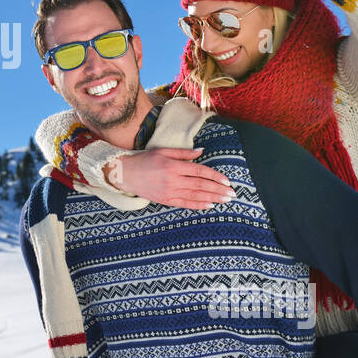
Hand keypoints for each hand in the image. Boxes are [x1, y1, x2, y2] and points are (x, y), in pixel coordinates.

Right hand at [105, 149, 233, 208]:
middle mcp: (173, 180)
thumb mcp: (163, 151)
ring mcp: (169, 192)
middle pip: (201, 185)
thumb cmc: (144, 160)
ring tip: (225, 200)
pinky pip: (184, 204)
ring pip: (195, 196)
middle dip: (218, 189)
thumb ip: (184, 153)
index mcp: (173, 166)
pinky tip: (209, 206)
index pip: (200, 171)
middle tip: (232, 193)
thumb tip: (202, 152)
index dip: (215, 176)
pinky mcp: (165, 200)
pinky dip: (197, 205)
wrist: (125, 174)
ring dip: (212, 198)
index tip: (227, 180)